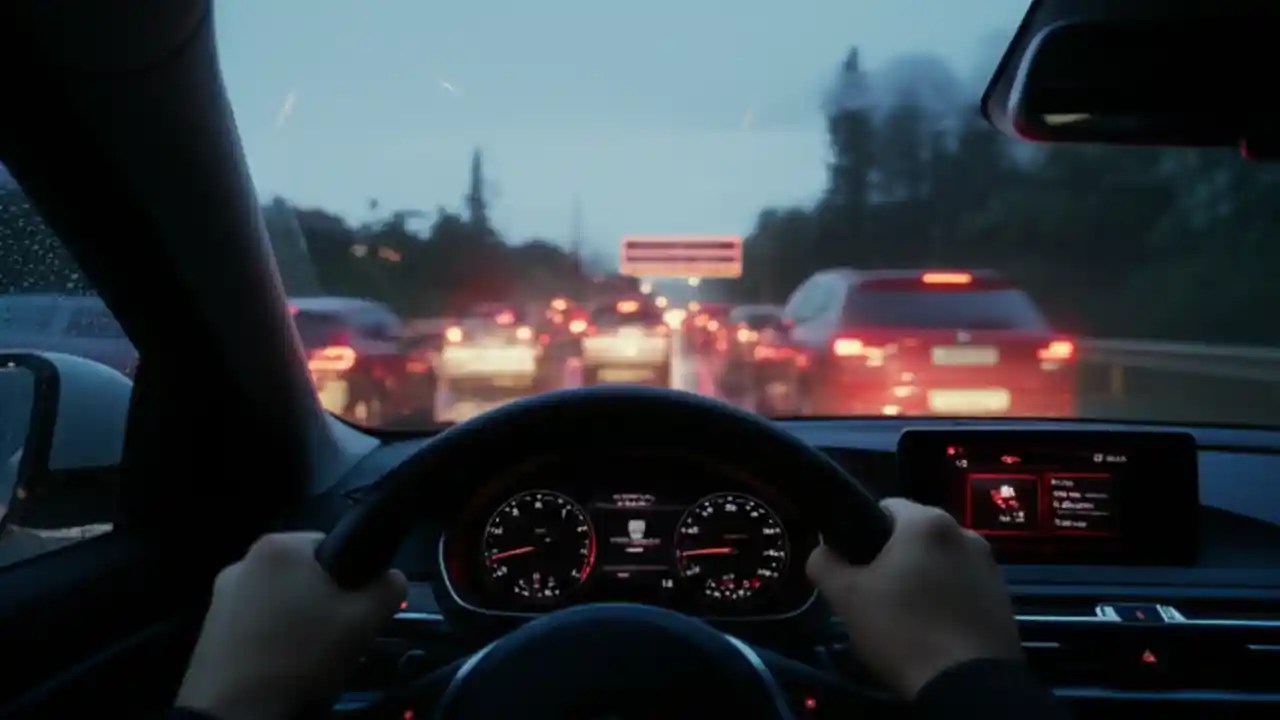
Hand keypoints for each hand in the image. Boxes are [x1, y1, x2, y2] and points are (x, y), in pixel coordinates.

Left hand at [176, 532, 406, 719]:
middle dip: (323, 601)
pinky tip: (280, 666)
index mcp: (279, 545)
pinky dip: (271, 638)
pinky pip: (255, 623)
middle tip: (337, 635)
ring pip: (280, 600)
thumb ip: (389, 588)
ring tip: (307, 656)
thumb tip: (390, 578)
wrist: (238, 711)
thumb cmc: (303, 654)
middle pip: (304, 575)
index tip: (355, 609)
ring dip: (297, 620)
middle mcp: (243, 560)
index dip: (352, 578)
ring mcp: (220, 595)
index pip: (332, 545)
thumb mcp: (365, 621)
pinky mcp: (209, 627)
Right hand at [806, 498, 1021, 698]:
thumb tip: (823, 551)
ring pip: (942, 561)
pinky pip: (965, 586)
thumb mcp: (846, 598)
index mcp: (927, 522)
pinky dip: (949, 598)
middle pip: (917, 535)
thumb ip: (825, 563)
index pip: (886, 506)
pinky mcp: (1004, 597)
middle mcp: (965, 533)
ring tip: (908, 616)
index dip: (864, 532)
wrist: (968, 684)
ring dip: (925, 577)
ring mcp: (990, 565)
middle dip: (896, 557)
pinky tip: (936, 629)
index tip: (856, 566)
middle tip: (877, 594)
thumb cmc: (902, 630)